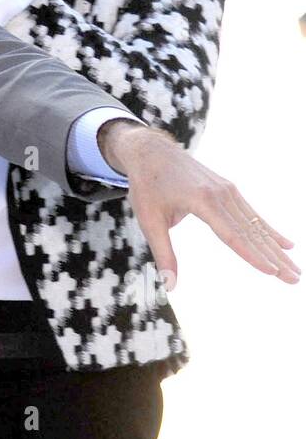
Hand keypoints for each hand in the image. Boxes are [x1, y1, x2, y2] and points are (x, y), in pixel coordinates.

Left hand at [98, 120, 299, 286]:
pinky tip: (286, 243)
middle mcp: (221, 194)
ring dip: (276, 247)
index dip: (252, 255)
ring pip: (256, 224)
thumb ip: (163, 253)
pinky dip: (269, 229)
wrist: (152, 151)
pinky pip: (252, 212)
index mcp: (203, 201)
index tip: (272, 272)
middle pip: (251, 232)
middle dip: (274, 257)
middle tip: (294, 279)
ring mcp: (227, 190)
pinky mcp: (228, 189)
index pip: (232, 235)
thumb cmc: (147, 185)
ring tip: (295, 268)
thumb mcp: (148, 220)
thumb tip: (170, 287)